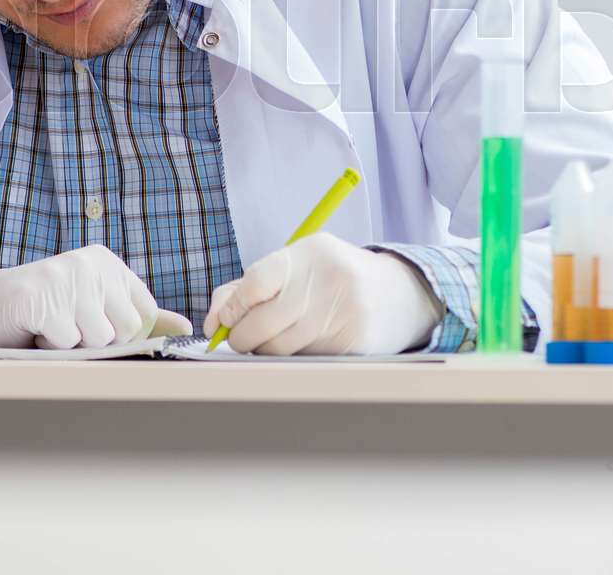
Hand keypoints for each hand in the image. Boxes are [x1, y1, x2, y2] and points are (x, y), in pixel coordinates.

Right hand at [0, 245, 192, 348]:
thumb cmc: (41, 311)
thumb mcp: (92, 307)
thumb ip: (139, 316)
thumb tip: (187, 328)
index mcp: (107, 263)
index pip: (144, 314)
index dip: (120, 332)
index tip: (91, 323)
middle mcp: (89, 263)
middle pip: (125, 329)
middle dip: (96, 340)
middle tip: (66, 324)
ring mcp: (64, 277)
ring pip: (97, 338)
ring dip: (71, 344)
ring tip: (49, 325)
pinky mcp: (40, 298)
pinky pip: (65, 342)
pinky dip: (48, 345)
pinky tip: (32, 328)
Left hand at [203, 234, 441, 354]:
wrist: (399, 294)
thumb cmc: (331, 279)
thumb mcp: (297, 266)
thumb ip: (249, 287)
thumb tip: (213, 322)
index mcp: (311, 251)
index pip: (256, 283)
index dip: (231, 308)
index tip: (221, 322)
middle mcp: (329, 280)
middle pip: (262, 323)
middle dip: (240, 337)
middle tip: (238, 339)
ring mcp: (345, 312)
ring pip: (279, 348)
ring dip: (264, 350)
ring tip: (272, 339)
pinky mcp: (354, 342)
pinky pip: (302, 360)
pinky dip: (292, 358)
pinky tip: (303, 344)